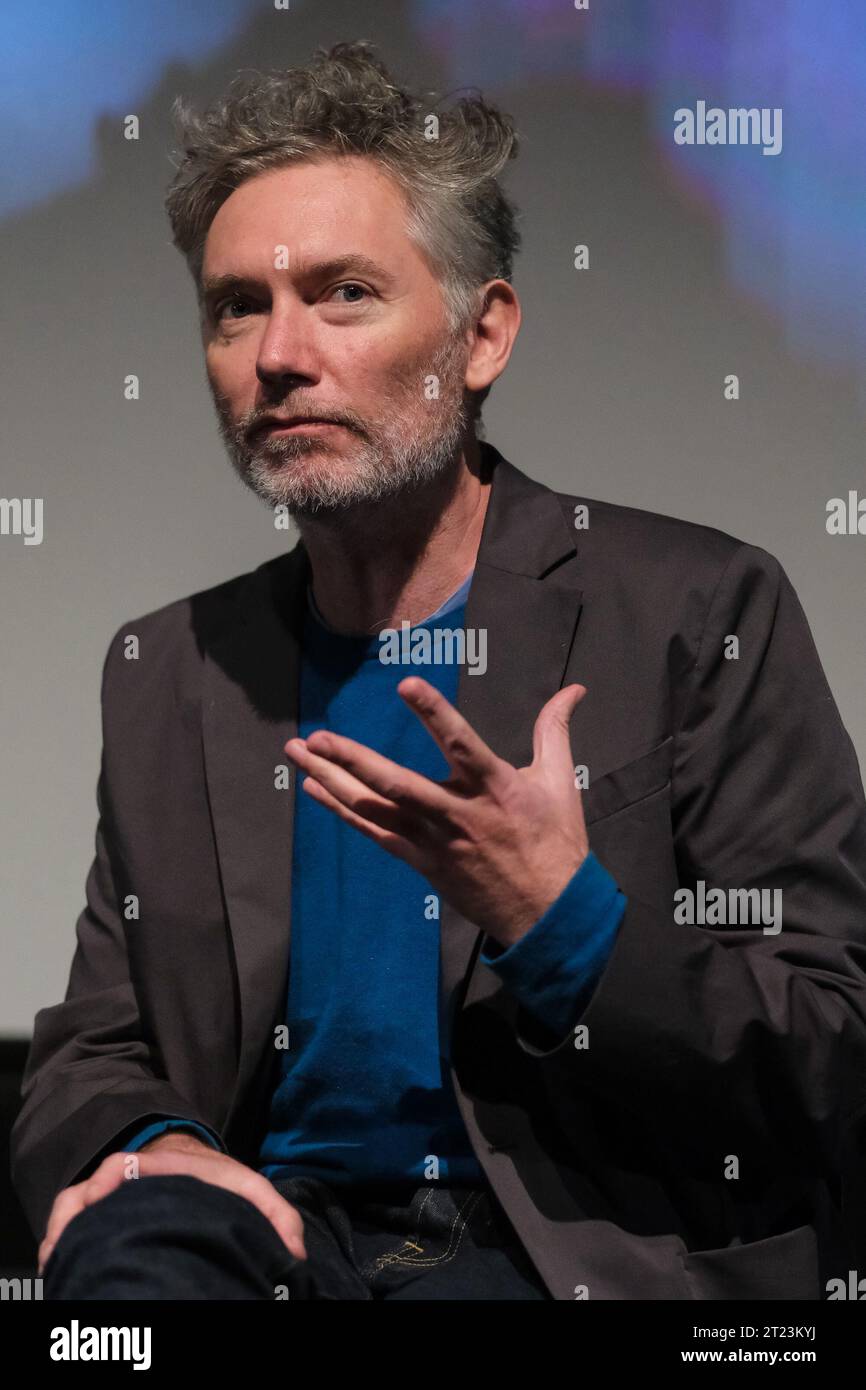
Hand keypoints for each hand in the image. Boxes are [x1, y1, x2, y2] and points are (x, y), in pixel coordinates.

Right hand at [37, 1132, 306, 1273]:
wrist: (192, 1162)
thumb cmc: (217, 1180)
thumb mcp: (250, 1188)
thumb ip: (276, 1214)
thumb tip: (294, 1253)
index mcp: (158, 1165)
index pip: (122, 1165)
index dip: (107, 1180)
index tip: (96, 1200)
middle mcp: (125, 1175)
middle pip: (86, 1190)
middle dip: (73, 1217)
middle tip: (65, 1248)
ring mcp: (109, 1192)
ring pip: (72, 1205)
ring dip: (62, 1230)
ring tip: (57, 1263)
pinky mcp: (99, 1209)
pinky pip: (69, 1217)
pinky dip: (61, 1236)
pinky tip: (58, 1265)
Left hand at [285, 678, 589, 947]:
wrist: (548, 914)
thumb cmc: (555, 844)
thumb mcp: (560, 782)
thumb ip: (555, 730)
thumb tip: (573, 689)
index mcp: (496, 787)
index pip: (461, 743)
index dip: (433, 714)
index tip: (406, 684)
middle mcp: (459, 814)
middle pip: (398, 783)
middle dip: (354, 759)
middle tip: (318, 737)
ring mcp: (436, 841)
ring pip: (376, 808)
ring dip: (334, 780)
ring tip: (299, 753)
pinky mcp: (423, 863)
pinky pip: (375, 834)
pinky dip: (343, 811)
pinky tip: (315, 790)